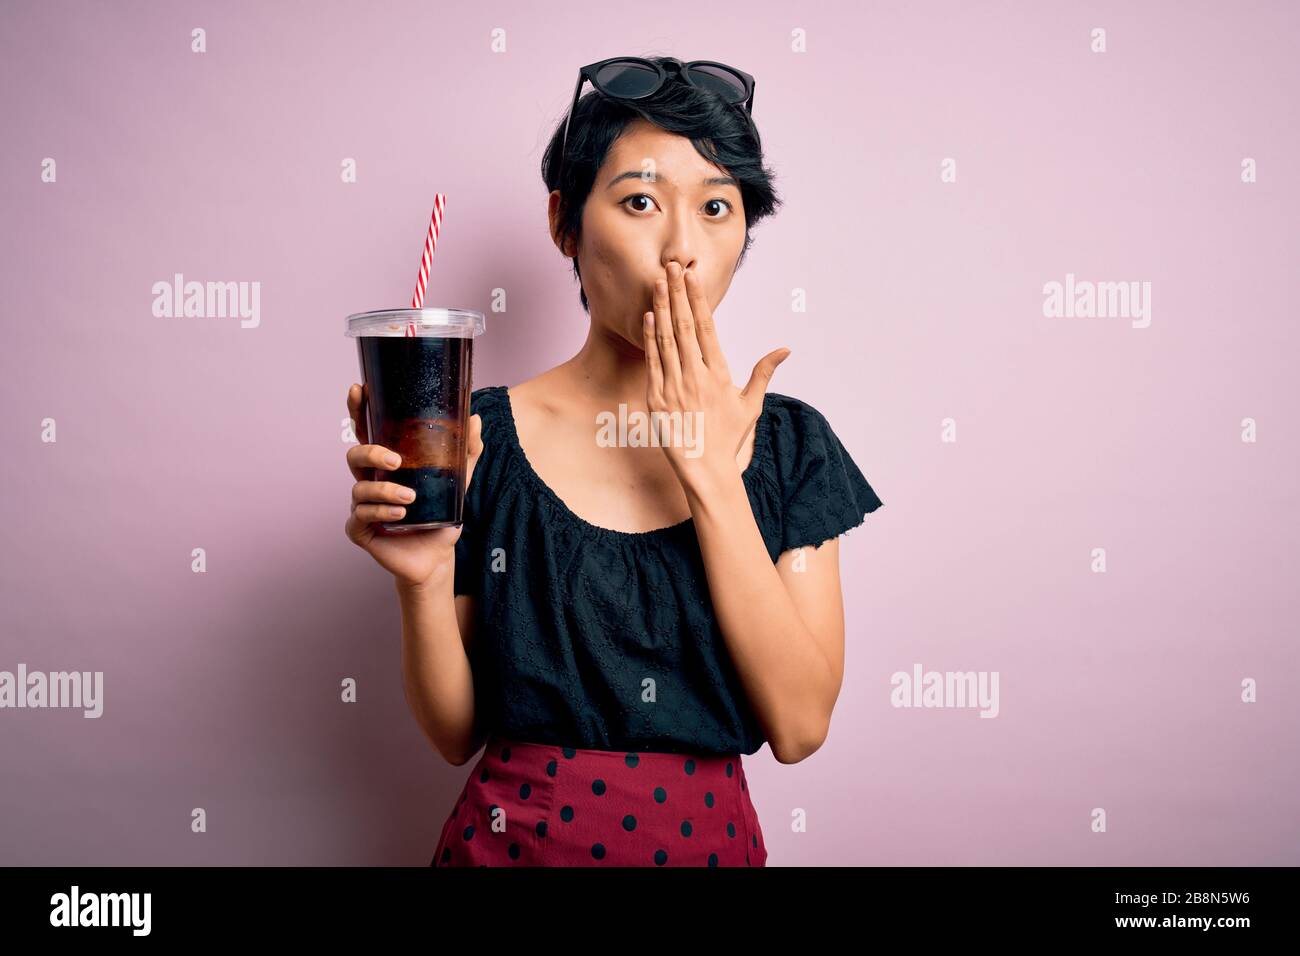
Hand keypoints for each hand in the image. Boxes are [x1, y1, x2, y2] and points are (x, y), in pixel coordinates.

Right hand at [343, 383, 483, 588]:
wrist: (437, 556)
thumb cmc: (440, 514)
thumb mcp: (460, 481)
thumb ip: (468, 451)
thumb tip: (475, 418)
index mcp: (386, 464)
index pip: (367, 431)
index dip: (358, 409)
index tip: (359, 389)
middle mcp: (370, 481)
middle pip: (354, 455)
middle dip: (370, 452)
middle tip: (395, 460)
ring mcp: (362, 505)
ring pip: (359, 488)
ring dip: (384, 490)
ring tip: (410, 497)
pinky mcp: (360, 530)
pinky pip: (360, 516)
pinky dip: (380, 512)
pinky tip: (400, 514)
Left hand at [643, 260, 789, 490]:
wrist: (706, 470)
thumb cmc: (728, 437)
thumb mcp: (750, 404)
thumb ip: (764, 372)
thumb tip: (785, 349)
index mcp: (719, 374)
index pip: (706, 327)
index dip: (698, 299)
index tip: (692, 276)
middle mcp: (696, 377)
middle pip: (684, 326)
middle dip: (678, 293)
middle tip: (672, 265)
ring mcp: (674, 387)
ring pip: (666, 339)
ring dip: (662, 308)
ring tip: (658, 281)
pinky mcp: (657, 400)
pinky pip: (652, 362)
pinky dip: (650, 338)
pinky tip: (650, 316)